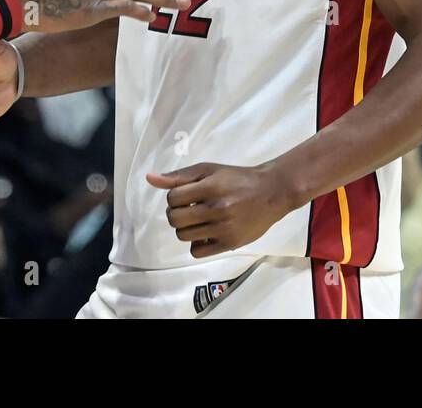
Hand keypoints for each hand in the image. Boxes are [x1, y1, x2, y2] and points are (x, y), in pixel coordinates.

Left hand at [147, 162, 293, 258]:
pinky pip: (197, 251)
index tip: (186, 196)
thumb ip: (179, 176)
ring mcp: (224, 228)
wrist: (272, 192)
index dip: (175, 197)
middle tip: (189, 209)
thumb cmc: (237, 178)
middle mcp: (217, 209)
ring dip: (186, 228)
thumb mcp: (209, 170)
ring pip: (183, 236)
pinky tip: (206, 232)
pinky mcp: (230, 243)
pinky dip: (196, 243)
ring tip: (199, 220)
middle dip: (177, 214)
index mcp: (211, 187)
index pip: (173, 198)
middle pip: (175, 219)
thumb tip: (150, 178)